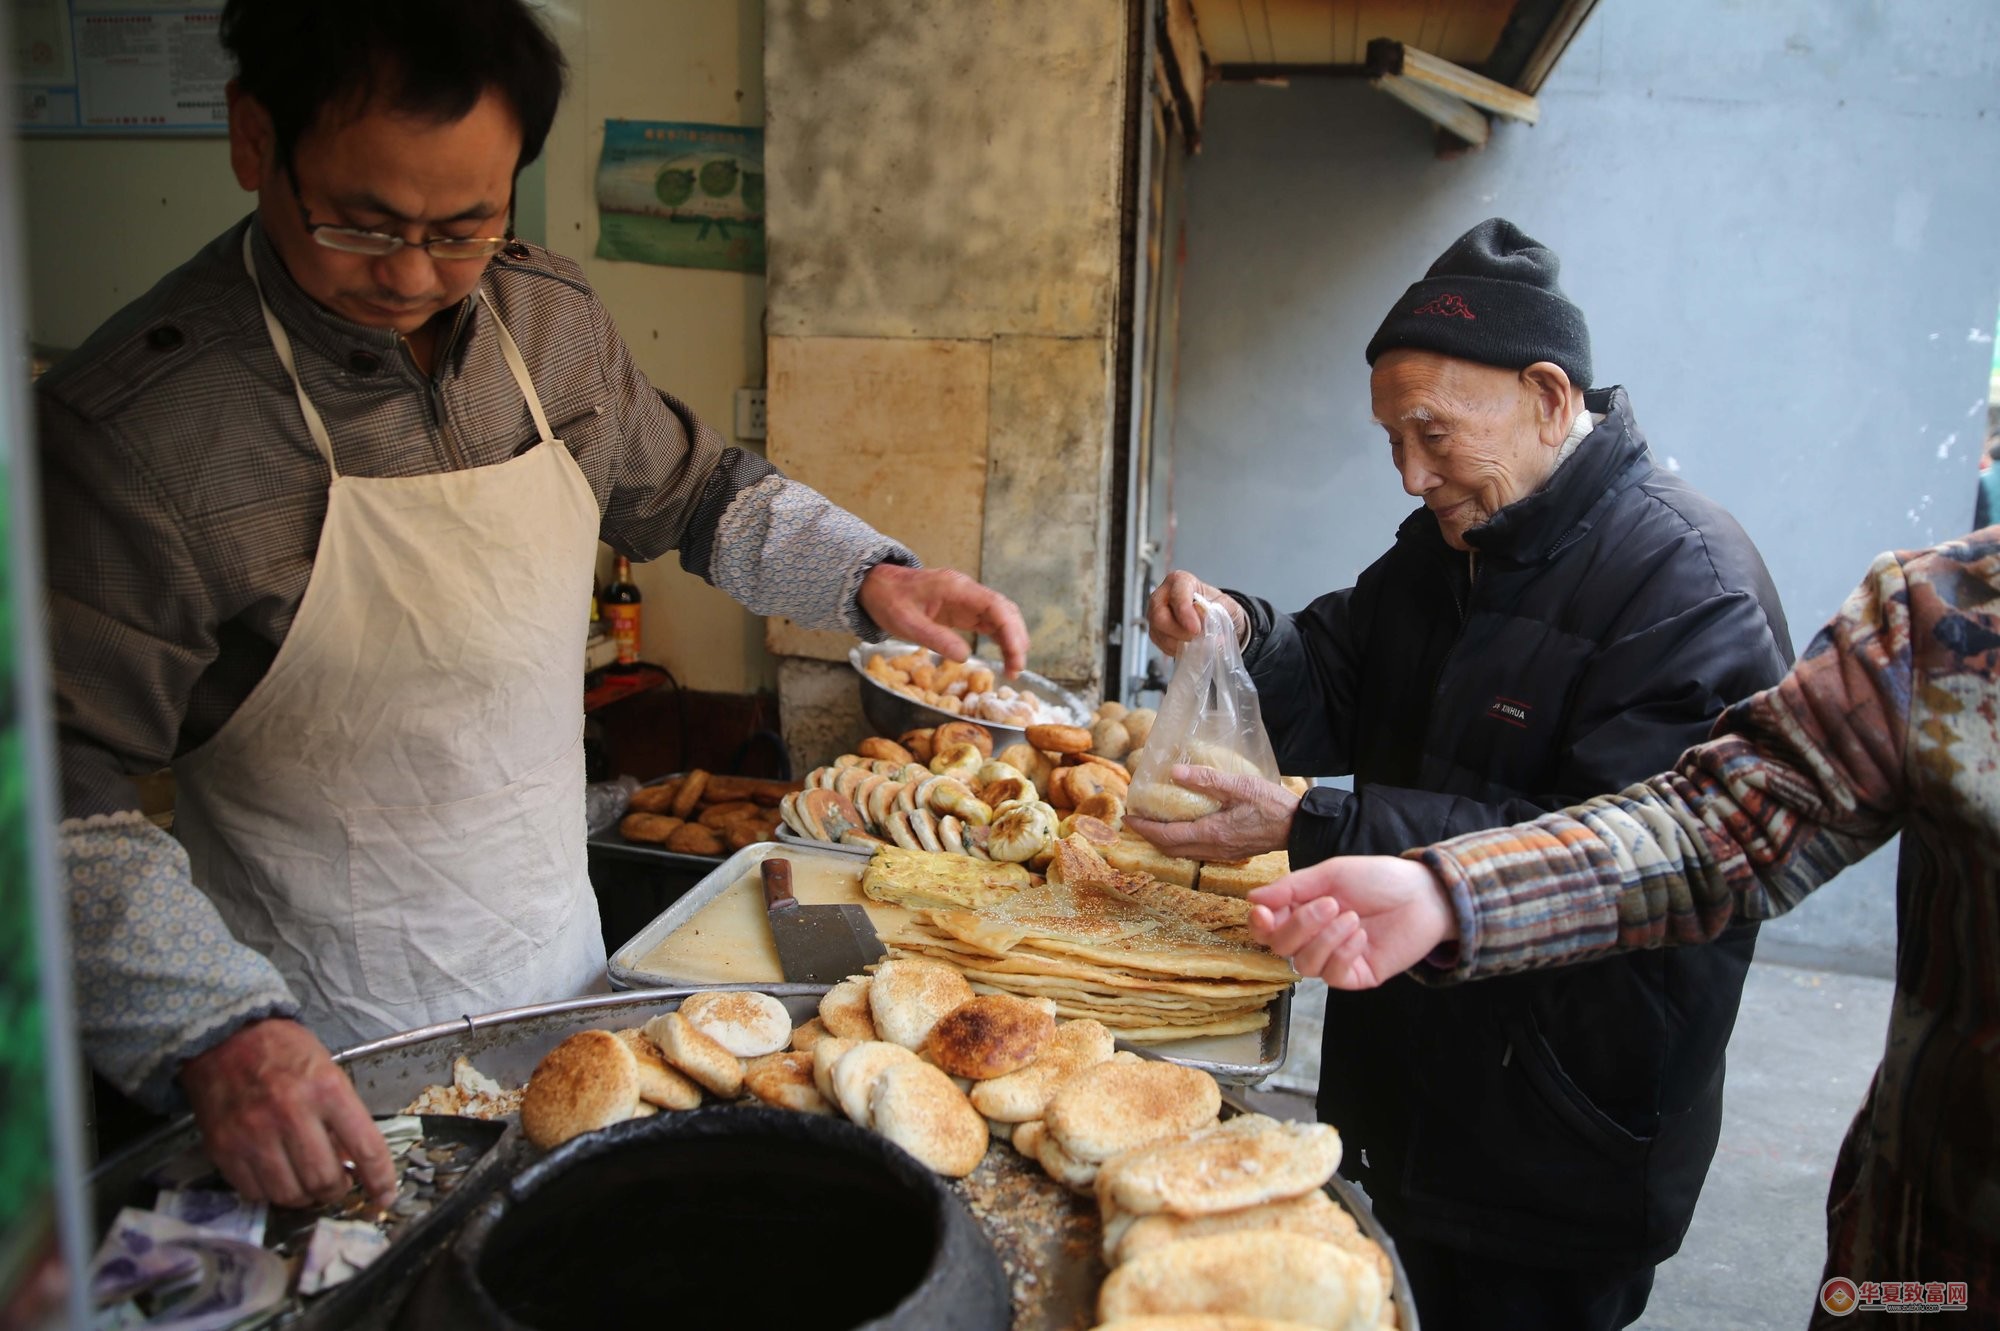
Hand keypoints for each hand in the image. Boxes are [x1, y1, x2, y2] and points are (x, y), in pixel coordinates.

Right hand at [179, 1018, 397, 1209]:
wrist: (226, 1037)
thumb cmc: (285, 1052)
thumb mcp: (328, 1070)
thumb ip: (342, 1115)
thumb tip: (352, 1161)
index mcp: (327, 1090)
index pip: (366, 1148)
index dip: (381, 1181)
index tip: (385, 1197)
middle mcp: (291, 1114)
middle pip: (325, 1180)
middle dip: (338, 1191)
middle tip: (339, 1185)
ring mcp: (254, 1134)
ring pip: (290, 1194)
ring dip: (306, 1198)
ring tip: (309, 1185)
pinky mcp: (224, 1148)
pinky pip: (254, 1192)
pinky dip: (271, 1194)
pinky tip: (278, 1178)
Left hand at [859, 563, 1028, 676]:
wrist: (877, 585)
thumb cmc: (889, 600)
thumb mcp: (907, 623)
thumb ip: (936, 638)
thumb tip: (964, 657)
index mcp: (956, 588)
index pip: (995, 606)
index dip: (1010, 631)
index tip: (1016, 655)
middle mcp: (967, 591)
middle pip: (1005, 611)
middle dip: (1016, 639)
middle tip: (1016, 669)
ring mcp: (967, 599)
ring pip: (1001, 617)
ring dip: (1011, 640)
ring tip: (1013, 668)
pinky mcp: (963, 609)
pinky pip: (989, 622)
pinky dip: (1000, 639)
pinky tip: (1004, 655)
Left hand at [1124, 766, 1297, 860]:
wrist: (1299, 827)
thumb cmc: (1272, 805)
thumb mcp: (1239, 786)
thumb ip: (1206, 779)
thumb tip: (1175, 773)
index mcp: (1212, 834)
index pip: (1167, 837)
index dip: (1144, 829)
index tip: (1129, 817)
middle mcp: (1214, 849)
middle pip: (1171, 849)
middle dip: (1149, 836)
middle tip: (1136, 820)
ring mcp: (1223, 853)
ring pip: (1184, 852)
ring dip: (1164, 840)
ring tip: (1154, 822)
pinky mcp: (1231, 852)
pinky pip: (1197, 850)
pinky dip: (1181, 841)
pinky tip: (1183, 827)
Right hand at [1145, 571, 1247, 656]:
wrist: (1218, 620)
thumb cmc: (1219, 607)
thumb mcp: (1225, 605)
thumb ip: (1216, 609)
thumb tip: (1201, 615)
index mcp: (1181, 581)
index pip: (1177, 594)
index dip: (1184, 612)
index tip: (1195, 629)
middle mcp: (1163, 595)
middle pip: (1158, 615)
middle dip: (1177, 631)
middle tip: (1195, 637)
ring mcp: (1156, 614)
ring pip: (1158, 632)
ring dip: (1178, 642)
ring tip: (1196, 644)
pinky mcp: (1156, 631)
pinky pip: (1160, 643)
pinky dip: (1175, 649)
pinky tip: (1188, 647)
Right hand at [1247, 856, 1458, 988]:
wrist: (1424, 895)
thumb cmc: (1378, 879)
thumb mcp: (1331, 874)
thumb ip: (1291, 887)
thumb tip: (1254, 898)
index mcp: (1302, 910)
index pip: (1267, 928)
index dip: (1260, 925)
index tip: (1264, 914)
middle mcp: (1313, 937)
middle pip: (1281, 948)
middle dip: (1301, 926)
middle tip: (1330, 905)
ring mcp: (1334, 959)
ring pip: (1304, 965)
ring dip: (1326, 939)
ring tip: (1352, 918)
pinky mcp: (1355, 975)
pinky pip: (1333, 975)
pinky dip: (1343, 952)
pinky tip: (1361, 935)